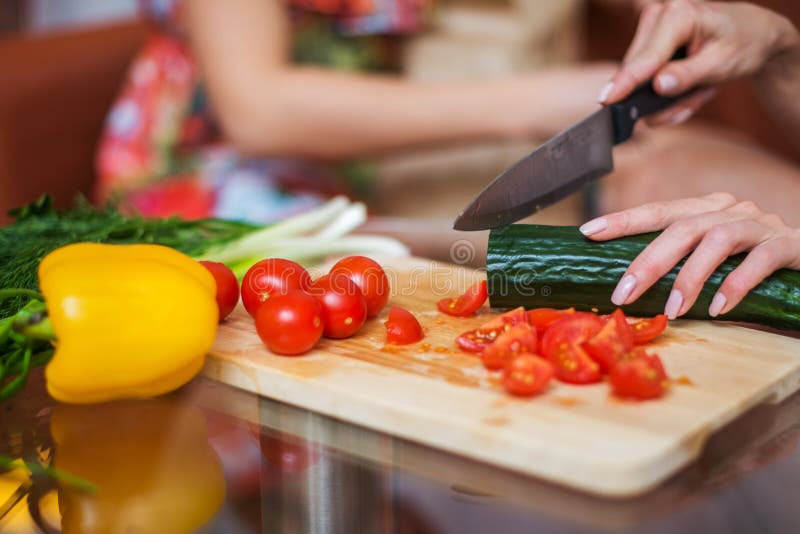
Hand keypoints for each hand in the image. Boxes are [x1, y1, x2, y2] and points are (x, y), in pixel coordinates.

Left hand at [579, 193, 799, 318]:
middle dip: (648, 262)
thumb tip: (628, 288)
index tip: (588, 231)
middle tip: (623, 294)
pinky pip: (760, 260)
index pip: (658, 211)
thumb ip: (680, 264)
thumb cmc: (751, 268)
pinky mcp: (789, 244)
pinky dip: (735, 284)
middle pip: (681, 228)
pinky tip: (718, 309)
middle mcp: (731, 210)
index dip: (623, 220)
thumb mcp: (711, 261)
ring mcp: (761, 224)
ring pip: (717, 240)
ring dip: (690, 277)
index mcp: (707, 210)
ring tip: (672, 310)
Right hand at [598, 0, 799, 125]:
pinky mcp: (648, 38)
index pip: (645, 58)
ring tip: (697, 91)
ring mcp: (651, 25)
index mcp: (679, 15)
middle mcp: (659, 13)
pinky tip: (687, 86)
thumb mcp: (722, 64)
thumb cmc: (743, 44)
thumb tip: (658, 85)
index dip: (625, 83)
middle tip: (692, 103)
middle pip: (637, 71)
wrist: (753, 34)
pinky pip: (644, 74)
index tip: (606, 101)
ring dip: (666, 96)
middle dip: (660, 98)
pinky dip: (665, 89)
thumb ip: (688, 75)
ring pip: (640, 77)